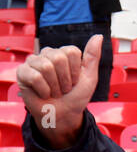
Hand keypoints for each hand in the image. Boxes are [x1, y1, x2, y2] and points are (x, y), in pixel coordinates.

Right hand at [16, 33, 101, 148]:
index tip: (75, 81)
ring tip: (54, 91)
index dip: (76, 71)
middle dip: (65, 79)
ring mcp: (33, 62)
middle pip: (58, 58)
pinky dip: (43, 90)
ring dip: (55, 86)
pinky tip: (43, 93)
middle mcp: (47, 54)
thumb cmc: (76, 97)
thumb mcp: (90, 77)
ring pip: (46, 66)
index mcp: (63, 54)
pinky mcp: (22, 73)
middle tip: (64, 89)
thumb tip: (98, 36)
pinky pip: (34, 76)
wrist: (64, 115)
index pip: (71, 51)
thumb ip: (93, 56)